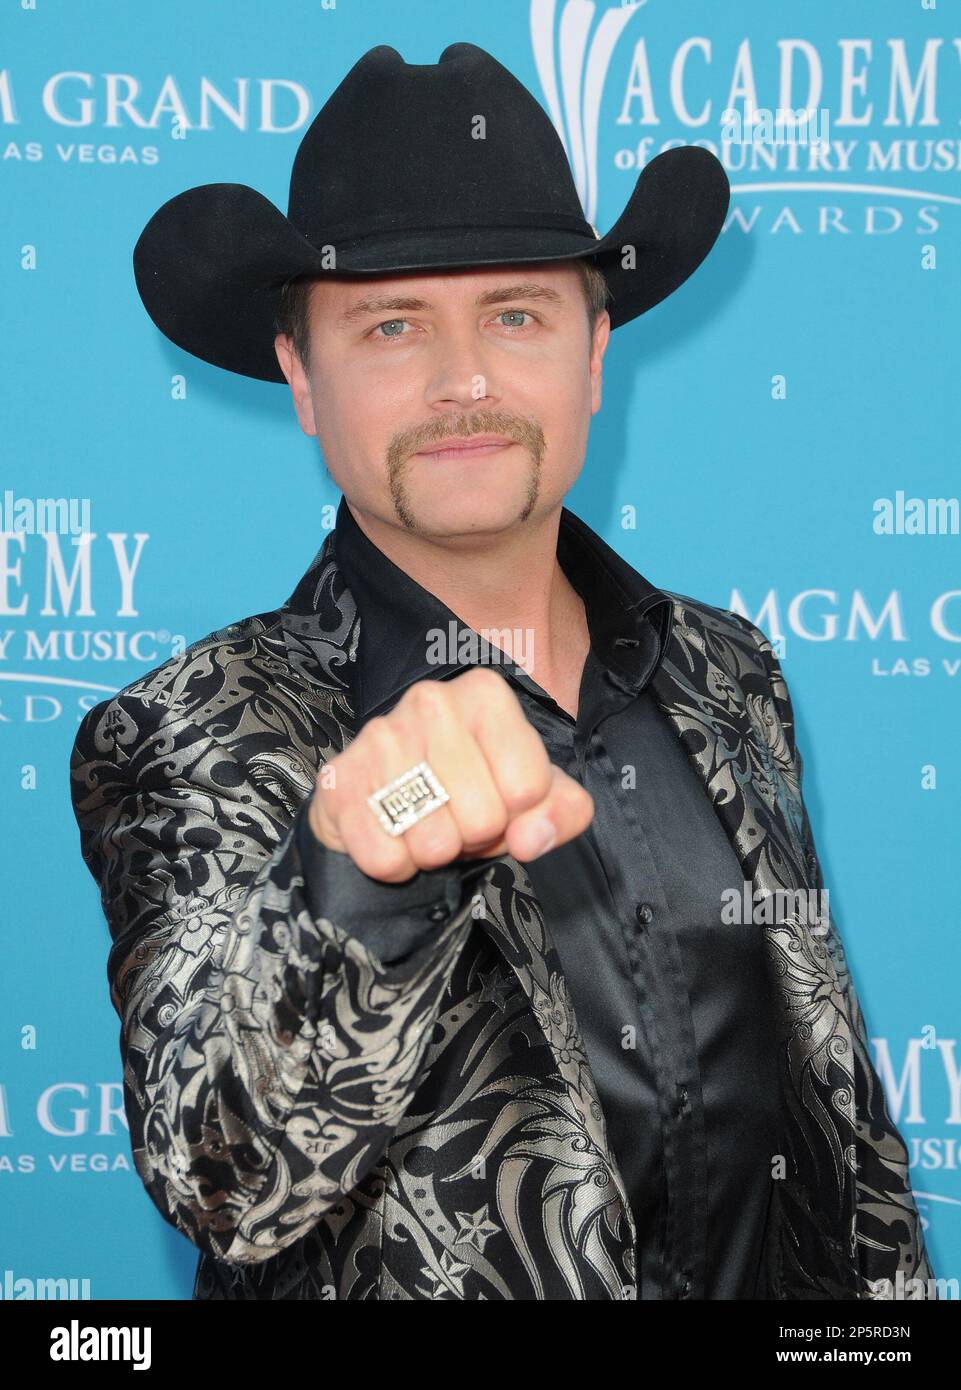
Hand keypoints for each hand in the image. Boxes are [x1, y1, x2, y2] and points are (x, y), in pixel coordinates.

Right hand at [307, 667, 593, 881]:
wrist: (393, 792)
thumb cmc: (476, 787)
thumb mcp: (539, 794)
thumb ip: (563, 813)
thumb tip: (529, 838)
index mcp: (486, 695)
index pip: (529, 788)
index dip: (518, 815)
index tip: (499, 801)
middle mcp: (432, 701)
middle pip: (483, 818)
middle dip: (476, 837)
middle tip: (459, 817)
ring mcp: (380, 736)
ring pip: (434, 842)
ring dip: (435, 852)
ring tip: (428, 823)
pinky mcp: (339, 778)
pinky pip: (385, 857)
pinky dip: (396, 865)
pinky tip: (394, 834)